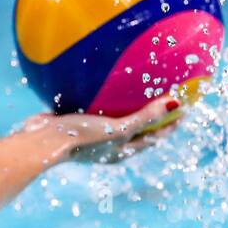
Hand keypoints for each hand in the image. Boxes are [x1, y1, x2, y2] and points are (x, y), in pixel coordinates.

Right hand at [25, 96, 182, 164]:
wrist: (40, 141)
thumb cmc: (81, 139)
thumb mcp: (118, 128)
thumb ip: (146, 117)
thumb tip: (177, 103)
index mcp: (121, 151)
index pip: (154, 137)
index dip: (171, 124)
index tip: (186, 107)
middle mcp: (108, 143)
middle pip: (137, 127)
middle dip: (152, 113)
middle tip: (165, 91)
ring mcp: (90, 132)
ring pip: (114, 115)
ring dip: (124, 102)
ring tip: (134, 81)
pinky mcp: (74, 121)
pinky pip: (92, 105)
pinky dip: (100, 94)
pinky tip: (100, 76)